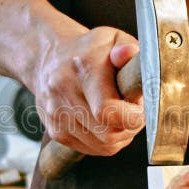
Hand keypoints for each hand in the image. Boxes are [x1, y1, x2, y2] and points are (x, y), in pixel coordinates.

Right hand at [31, 26, 144, 155]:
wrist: (48, 58)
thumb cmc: (87, 50)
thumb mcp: (111, 39)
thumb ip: (126, 46)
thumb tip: (129, 53)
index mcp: (82, 69)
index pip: (108, 110)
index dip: (133, 116)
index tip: (140, 107)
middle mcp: (65, 93)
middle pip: (109, 134)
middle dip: (131, 127)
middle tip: (134, 110)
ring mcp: (58, 116)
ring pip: (104, 146)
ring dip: (120, 135)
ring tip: (120, 114)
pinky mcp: (56, 132)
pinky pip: (93, 149)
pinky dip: (106, 140)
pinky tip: (106, 121)